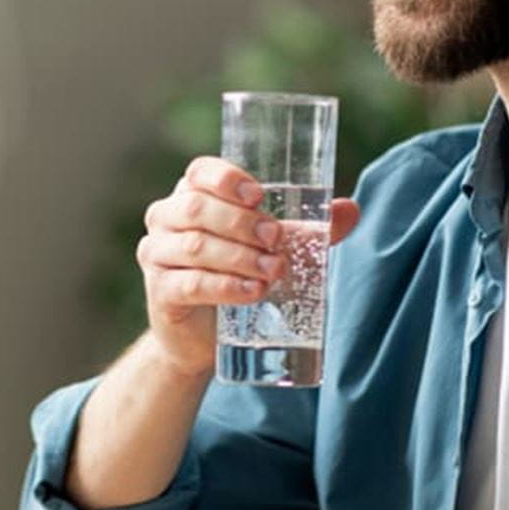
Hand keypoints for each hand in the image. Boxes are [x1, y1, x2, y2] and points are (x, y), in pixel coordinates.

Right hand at [137, 157, 359, 375]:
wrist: (201, 337)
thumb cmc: (235, 275)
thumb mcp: (270, 248)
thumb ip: (307, 230)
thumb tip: (350, 209)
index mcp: (191, 195)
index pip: (200, 172)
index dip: (226, 179)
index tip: (258, 196)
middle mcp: (166, 219)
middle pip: (197, 209)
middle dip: (241, 223)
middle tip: (277, 238)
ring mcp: (157, 255)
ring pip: (196, 247)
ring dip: (239, 257)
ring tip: (274, 270)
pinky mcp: (161, 293)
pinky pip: (191, 284)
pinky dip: (226, 287)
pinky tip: (254, 292)